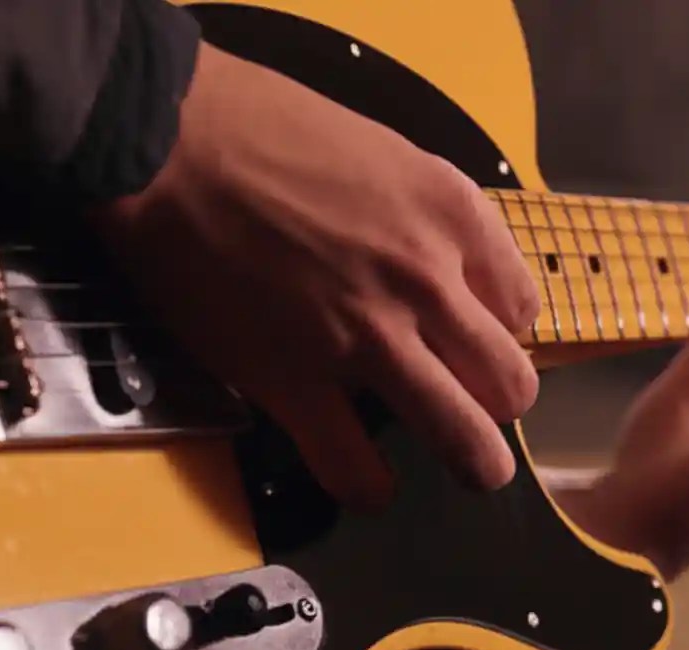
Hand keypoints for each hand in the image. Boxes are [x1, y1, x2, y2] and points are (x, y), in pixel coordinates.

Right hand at [90, 43, 540, 506]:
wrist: (166, 136)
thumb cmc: (261, 125)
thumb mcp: (384, 151)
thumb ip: (426, 218)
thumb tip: (438, 267)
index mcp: (451, 214)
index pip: (523, 309)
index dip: (500, 333)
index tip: (471, 338)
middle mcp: (427, 281)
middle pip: (510, 384)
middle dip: (497, 402)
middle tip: (471, 402)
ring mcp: (367, 339)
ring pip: (466, 440)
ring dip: (473, 463)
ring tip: (466, 468)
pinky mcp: (296, 383)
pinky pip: (357, 470)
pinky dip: (369, 486)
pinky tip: (369, 480)